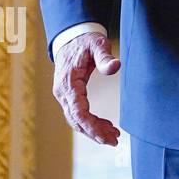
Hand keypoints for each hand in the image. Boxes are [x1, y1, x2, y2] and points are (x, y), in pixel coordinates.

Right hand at [52, 31, 121, 145]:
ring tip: (114, 136)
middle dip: (94, 133)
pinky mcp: (69, 96)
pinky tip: (106, 126)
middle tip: (114, 141)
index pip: (78, 111)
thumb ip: (105, 56)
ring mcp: (64, 95)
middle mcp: (63, 92)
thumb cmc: (85, 41)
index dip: (92, 126)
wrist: (72, 37)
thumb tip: (116, 66)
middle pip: (77, 120)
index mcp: (68, 83)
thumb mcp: (97, 44)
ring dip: (93, 130)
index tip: (107, 135)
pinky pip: (78, 114)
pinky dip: (91, 123)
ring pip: (77, 120)